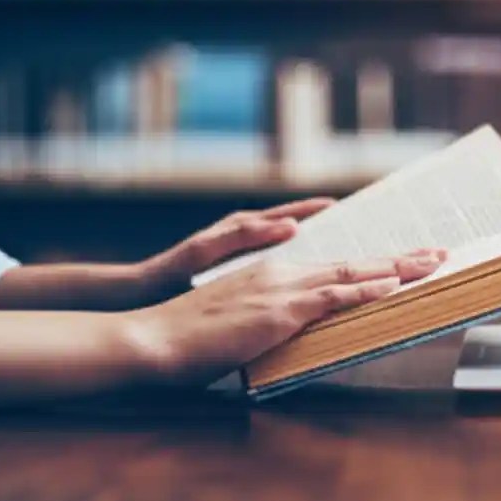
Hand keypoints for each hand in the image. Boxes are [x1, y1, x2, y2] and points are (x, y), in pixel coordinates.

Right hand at [124, 249, 446, 384]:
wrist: (153, 339)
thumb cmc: (188, 342)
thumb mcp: (240, 329)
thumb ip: (274, 328)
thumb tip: (301, 339)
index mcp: (272, 277)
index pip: (335, 267)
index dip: (374, 265)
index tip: (407, 262)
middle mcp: (282, 273)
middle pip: (354, 262)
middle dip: (400, 259)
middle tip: (439, 253)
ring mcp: (281, 288)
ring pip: (352, 272)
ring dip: (397, 268)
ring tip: (434, 263)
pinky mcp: (279, 309)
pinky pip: (333, 296)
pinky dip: (366, 288)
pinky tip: (394, 284)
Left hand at [138, 197, 335, 302]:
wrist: (142, 292)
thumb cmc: (171, 273)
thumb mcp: (204, 251)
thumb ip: (245, 235)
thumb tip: (292, 226)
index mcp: (243, 227)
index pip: (291, 214)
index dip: (319, 211)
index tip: (346, 208)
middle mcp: (247, 233)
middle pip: (297, 224)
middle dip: (327, 225)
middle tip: (357, 228)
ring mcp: (245, 253)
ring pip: (291, 248)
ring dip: (317, 248)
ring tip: (346, 252)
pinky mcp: (241, 273)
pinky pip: (279, 265)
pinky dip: (298, 266)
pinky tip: (313, 279)